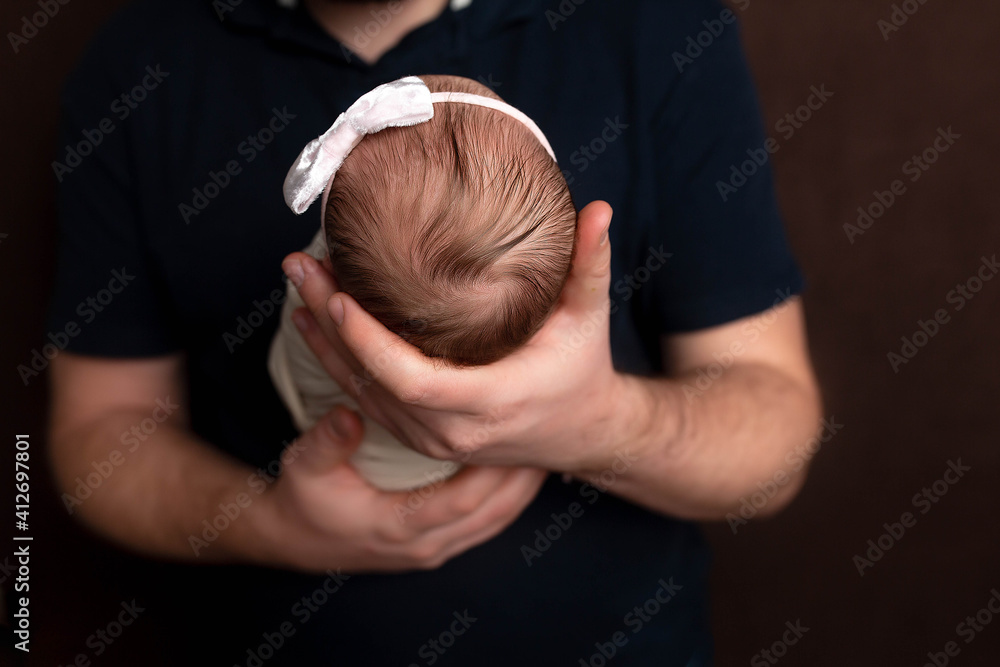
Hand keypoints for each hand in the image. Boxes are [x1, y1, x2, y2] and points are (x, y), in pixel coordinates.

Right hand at [254, 404, 547, 572]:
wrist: (293, 539)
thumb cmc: (303, 500)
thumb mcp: (305, 467)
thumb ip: (328, 442)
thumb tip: (347, 414)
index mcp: (398, 526)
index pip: (460, 503)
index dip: (493, 473)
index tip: (517, 440)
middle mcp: (423, 544)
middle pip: (491, 515)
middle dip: (522, 480)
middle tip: (548, 442)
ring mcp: (432, 549)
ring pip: (494, 524)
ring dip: (522, 492)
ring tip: (546, 456)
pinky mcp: (435, 546)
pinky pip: (485, 527)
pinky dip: (508, 504)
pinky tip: (522, 478)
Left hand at [282, 201, 635, 474]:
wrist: (580, 431)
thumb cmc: (581, 369)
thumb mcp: (589, 318)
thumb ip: (590, 266)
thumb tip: (598, 209)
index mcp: (492, 401)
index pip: (412, 379)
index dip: (368, 343)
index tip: (339, 295)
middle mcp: (455, 430)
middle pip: (372, 384)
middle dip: (330, 326)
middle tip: (301, 269)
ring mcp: (435, 440)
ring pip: (361, 397)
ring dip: (325, 343)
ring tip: (299, 289)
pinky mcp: (424, 439)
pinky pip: (368, 405)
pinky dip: (339, 365)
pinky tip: (317, 328)